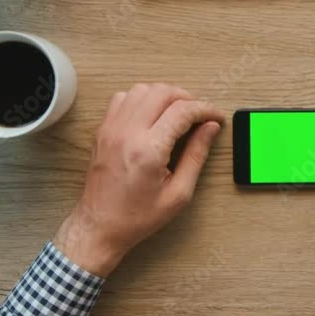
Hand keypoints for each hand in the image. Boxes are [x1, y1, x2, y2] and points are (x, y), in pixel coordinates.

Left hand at [53, 84, 224, 276]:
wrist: (99, 226)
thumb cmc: (136, 216)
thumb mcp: (178, 193)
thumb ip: (196, 155)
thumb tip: (209, 129)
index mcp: (148, 151)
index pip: (183, 111)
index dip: (206, 109)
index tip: (215, 116)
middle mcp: (127, 134)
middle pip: (162, 92)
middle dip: (187, 98)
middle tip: (199, 114)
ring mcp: (111, 130)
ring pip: (142, 89)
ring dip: (164, 95)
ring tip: (177, 112)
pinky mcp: (102, 131)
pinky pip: (123, 98)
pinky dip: (142, 99)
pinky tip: (152, 115)